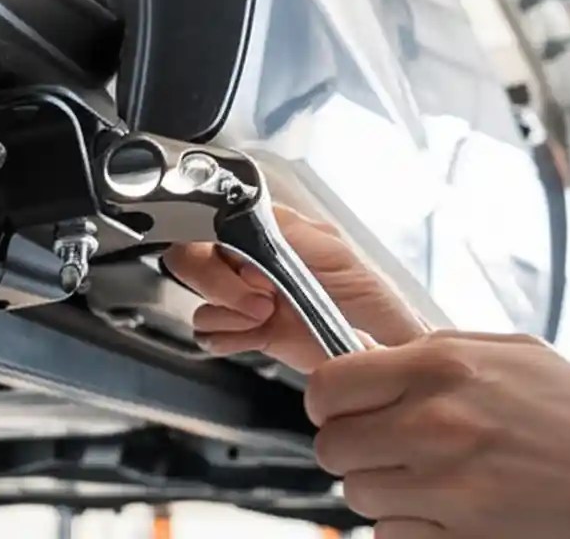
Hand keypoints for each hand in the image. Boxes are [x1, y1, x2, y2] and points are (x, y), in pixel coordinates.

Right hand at [163, 206, 426, 372]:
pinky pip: (206, 330)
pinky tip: (252, 338)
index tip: (256, 269)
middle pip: (192, 256)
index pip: (215, 219)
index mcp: (271, 232)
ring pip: (197, 297)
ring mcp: (245, 297)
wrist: (378, 351)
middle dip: (217, 283)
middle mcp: (251, 260)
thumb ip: (292, 237)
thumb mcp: (338, 255)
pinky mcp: (244, 331)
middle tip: (257, 302)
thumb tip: (252, 233)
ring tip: (261, 321)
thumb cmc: (371, 300)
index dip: (224, 245)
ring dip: (224, 313)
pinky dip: (224, 337)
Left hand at [307, 331, 569, 537]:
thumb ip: (433, 351)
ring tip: (428, 477)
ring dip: (381, 488)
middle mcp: (435, 424)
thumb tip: (372, 357)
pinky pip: (389, 534)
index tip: (341, 408)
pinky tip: (447, 508)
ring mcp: (445, 487)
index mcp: (440, 367)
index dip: (329, 401)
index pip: (328, 384)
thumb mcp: (511, 355)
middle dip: (351, 447)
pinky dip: (409, 526)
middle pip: (331, 445)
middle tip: (384, 446)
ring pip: (357, 493)